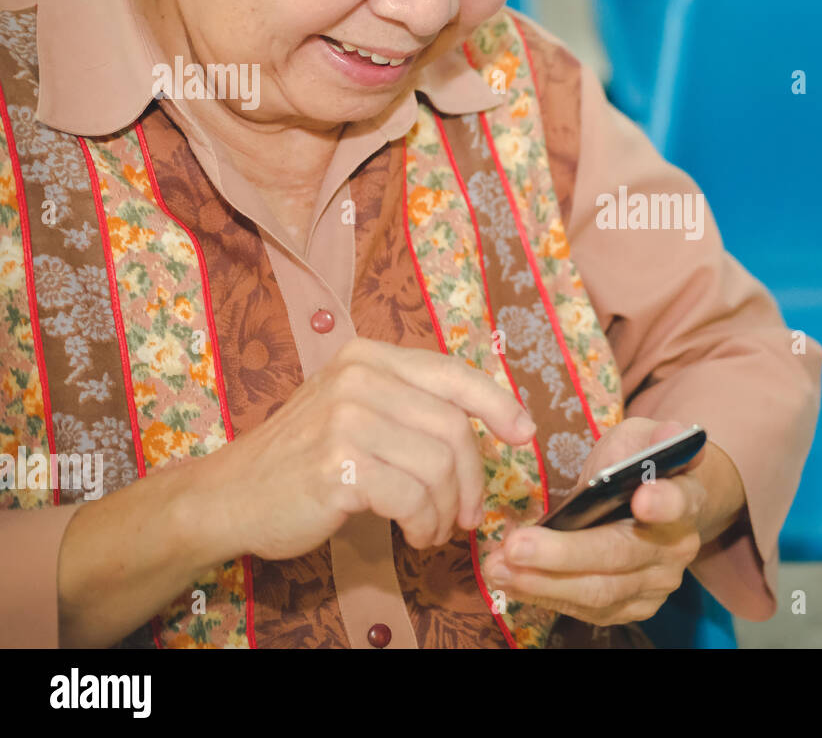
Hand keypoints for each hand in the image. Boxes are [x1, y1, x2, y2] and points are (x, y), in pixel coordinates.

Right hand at [196, 337, 535, 561]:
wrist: (226, 496)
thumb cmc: (300, 459)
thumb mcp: (354, 410)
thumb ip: (410, 405)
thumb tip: (490, 423)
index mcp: (368, 357)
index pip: (453, 374)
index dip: (498, 404)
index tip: (524, 433)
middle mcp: (359, 378)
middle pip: (454, 429)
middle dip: (473, 480)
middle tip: (469, 514)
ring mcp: (346, 418)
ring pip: (439, 466)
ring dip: (447, 510)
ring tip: (434, 529)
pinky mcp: (339, 464)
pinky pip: (414, 498)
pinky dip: (426, 524)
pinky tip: (415, 535)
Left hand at [482, 418, 712, 625]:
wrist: (649, 504)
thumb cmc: (636, 465)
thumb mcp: (638, 437)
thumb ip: (650, 436)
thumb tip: (671, 431)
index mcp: (687, 499)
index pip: (680, 502)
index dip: (663, 503)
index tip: (641, 499)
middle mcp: (678, 548)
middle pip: (621, 555)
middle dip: (565, 554)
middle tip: (516, 545)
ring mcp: (655, 585)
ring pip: (598, 592)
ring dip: (541, 580)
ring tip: (497, 565)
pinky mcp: (628, 608)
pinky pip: (584, 609)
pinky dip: (543, 594)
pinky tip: (509, 578)